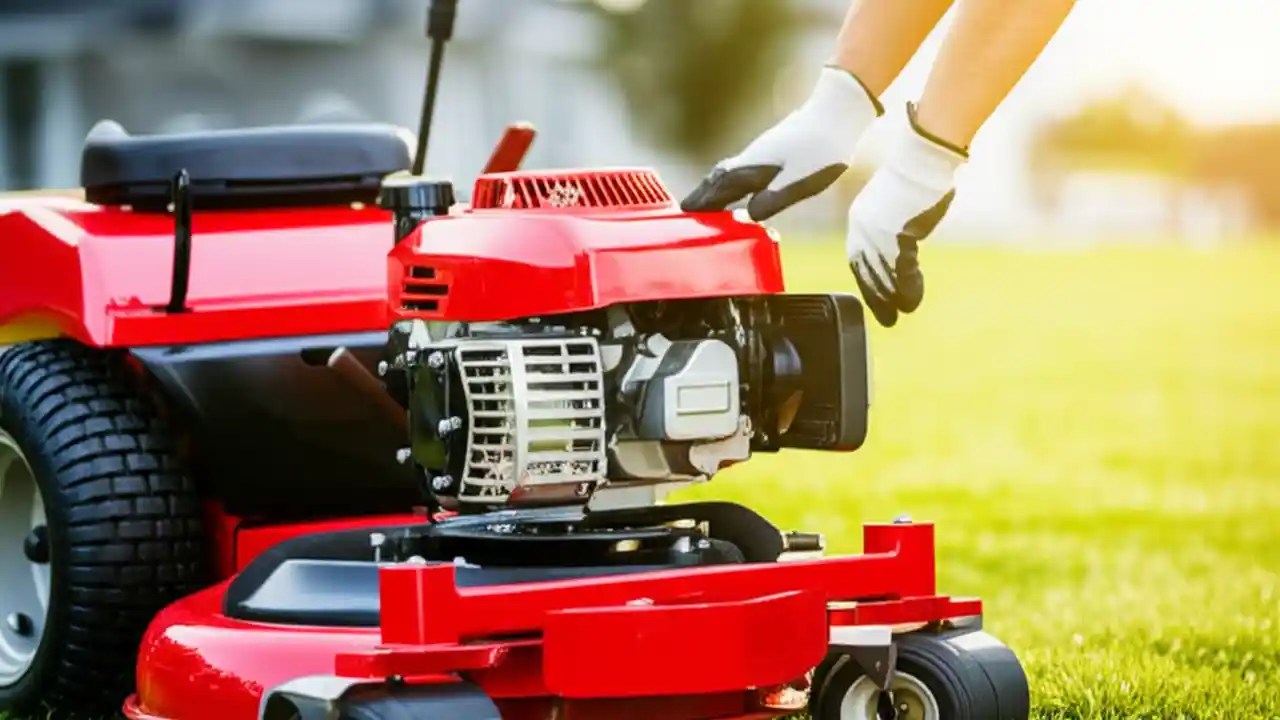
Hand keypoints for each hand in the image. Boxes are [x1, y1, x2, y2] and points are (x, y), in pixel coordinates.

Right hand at [682, 66, 881, 220]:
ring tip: (706, 203)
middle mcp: (748, 158)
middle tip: (687, 212)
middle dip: (702, 195)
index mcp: (751, 168)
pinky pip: (738, 169)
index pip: (717, 189)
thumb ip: (771, 200)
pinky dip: (728, 181)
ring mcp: (758, 152)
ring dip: (714, 188)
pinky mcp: (769, 150)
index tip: (684, 215)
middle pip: (717, 179)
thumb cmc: (820, 148)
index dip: (701, 203)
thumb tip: (748, 215)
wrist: (836, 111)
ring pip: (726, 172)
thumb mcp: (799, 181)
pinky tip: (736, 187)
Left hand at [847, 105, 966, 326]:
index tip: (875, 298)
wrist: (922, 158)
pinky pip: (900, 270)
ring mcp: (878, 233)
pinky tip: (912, 302)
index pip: (859, 260)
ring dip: (891, 298)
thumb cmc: (917, 175)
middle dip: (876, 298)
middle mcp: (863, 229)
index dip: (868, 282)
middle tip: (886, 319)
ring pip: (882, 275)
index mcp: (860, 220)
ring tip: (900, 315)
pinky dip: (906, 289)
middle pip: (866, 272)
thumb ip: (894, 225)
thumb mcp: (896, 204)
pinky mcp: (896, 236)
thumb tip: (902, 240)